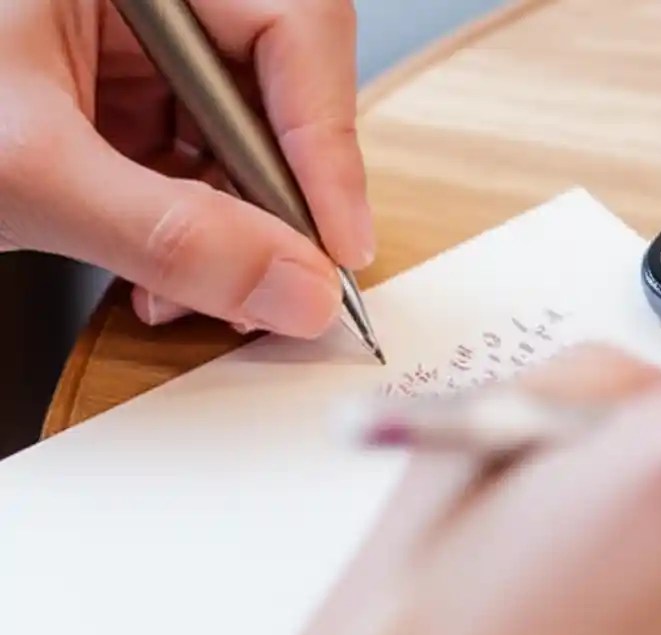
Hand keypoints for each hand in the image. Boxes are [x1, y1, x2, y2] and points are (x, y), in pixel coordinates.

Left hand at [0, 0, 370, 335]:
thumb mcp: (29, 169)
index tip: (336, 244)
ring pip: (246, 131)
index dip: (329, 141)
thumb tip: (294, 287)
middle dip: (276, 196)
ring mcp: (138, 37)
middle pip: (280, 83)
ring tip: (193, 288)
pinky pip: (199, 155)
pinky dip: (195, 222)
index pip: (292, 26)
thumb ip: (171, 233)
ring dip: (235, 224)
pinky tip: (164, 270)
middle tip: (277, 276)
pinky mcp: (122, 89)